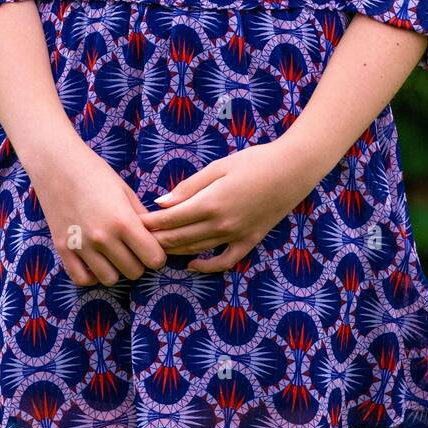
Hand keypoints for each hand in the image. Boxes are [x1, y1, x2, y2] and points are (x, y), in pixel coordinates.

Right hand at [32, 142, 168, 286]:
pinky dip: (93, 275)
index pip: (153, 258)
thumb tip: (156, 238)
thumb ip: (141, 217)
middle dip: (139, 262)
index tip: (152, 247)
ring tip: (114, 253)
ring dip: (117, 269)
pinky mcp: (63, 249)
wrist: (56, 164)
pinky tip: (96, 261)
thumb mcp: (125, 191)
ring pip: (110, 279)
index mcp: (123, 221)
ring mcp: (81, 246)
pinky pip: (82, 279)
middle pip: (134, 272)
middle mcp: (103, 237)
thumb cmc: (95, 173)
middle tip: (133, 248)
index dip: (157, 255)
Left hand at [138, 140, 309, 273]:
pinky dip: (207, 266)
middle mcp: (221, 225)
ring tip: (157, 248)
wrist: (293, 169)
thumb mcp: (218, 167)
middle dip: (157, 239)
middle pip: (180, 238)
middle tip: (138, 239)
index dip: (150, 223)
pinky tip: (191, 264)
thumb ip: (189, 187)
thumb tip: (162, 203)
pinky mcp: (250, 241)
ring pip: (197, 250)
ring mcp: (236, 236)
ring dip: (175, 251)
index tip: (134, 222)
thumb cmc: (254, 161)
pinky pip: (225, 261)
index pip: (171, 220)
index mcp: (211, 203)